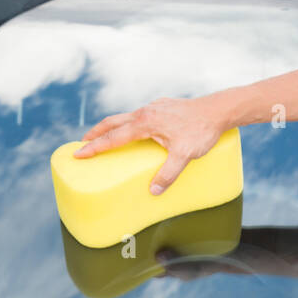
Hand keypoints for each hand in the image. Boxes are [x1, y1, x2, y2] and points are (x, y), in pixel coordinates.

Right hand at [74, 95, 231, 195]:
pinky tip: (135, 130)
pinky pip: (140, 115)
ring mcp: (155, 107)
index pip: (113, 137)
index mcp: (145, 122)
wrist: (219, 110)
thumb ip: (168, 174)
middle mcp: (146, 112)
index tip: (78, 153)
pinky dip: (128, 123)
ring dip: (112, 126)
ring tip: (104, 136)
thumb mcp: (184, 155)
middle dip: (96, 133)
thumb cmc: (201, 131)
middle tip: (83, 144)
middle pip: (113, 122)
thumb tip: (153, 191)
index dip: (95, 147)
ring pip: (126, 116)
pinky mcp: (164, 106)